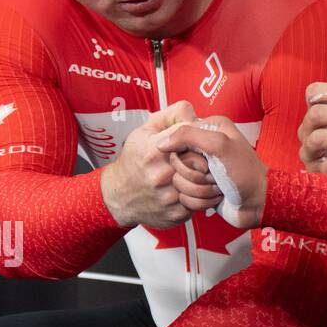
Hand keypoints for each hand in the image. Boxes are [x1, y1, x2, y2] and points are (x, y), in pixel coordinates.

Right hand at [101, 101, 197, 229]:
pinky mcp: (176, 214)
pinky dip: (201, 197)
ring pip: (206, 185)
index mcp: (156, 150)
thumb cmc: (135, 160)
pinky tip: (194, 190)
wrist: (118, 195)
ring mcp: (170, 197)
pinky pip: (200, 204)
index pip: (193, 137)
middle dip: (207, 160)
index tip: (198, 142)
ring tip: (204, 175)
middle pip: (204, 162)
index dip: (200, 138)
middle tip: (206, 159)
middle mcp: (163, 175)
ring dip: (208, 180)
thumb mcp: (146, 131)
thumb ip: (172, 115)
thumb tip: (193, 113)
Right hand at [158, 117, 266, 229]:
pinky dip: (200, 201)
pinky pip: (183, 198)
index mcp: (208, 129)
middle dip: (195, 177)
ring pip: (178, 184)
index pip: (175, 142)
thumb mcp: (220, 145)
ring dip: (200, 190)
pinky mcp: (198, 189)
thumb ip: (189, 135)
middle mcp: (202, 147)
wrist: (257, 202)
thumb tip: (161, 143)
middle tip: (215, 176)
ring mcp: (200, 170)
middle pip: (174, 166)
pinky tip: (216, 197)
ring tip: (219, 187)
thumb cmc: (245, 172)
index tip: (206, 163)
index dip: (188, 158)